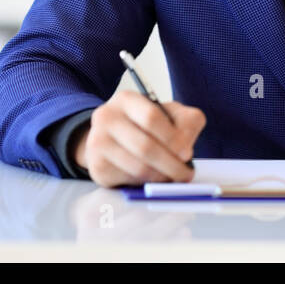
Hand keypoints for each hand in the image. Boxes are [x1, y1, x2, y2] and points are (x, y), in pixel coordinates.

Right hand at [74, 91, 205, 188]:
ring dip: (161, 177)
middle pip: (145, 146)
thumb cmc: (145, 124)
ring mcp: (98, 142)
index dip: (173, 138)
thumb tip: (184, 151)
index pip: (151, 117)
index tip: (187, 153)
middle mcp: (106, 117)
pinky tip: (153, 178)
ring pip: (138, 167)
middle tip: (185, 174)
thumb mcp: (169, 113)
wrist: (111, 137)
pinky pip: (128, 180)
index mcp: (126, 99)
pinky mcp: (97, 167)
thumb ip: (187, 123)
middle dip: (171, 164)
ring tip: (173, 177)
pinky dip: (146, 183)